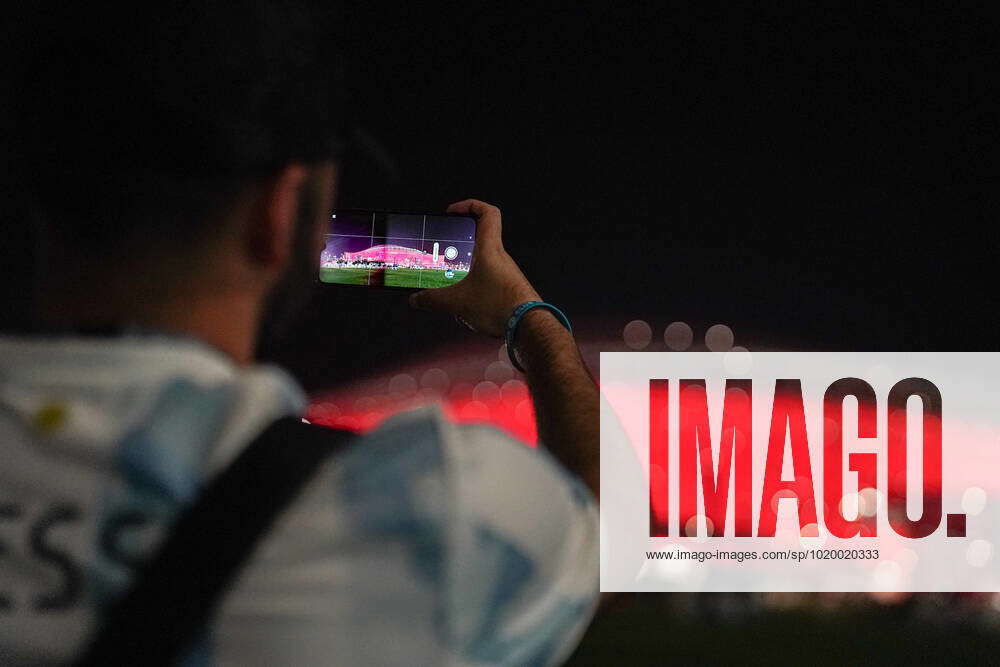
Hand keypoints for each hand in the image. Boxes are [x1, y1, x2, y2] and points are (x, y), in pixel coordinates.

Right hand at [409, 199, 539, 336]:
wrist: (528, 327)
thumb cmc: (499, 306)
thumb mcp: (457, 302)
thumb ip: (432, 300)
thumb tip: (416, 299)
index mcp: (489, 249)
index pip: (487, 213)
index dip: (469, 206)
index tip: (452, 213)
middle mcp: (500, 258)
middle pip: (481, 238)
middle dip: (459, 243)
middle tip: (443, 250)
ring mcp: (506, 274)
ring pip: (483, 262)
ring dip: (466, 268)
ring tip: (449, 280)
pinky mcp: (508, 290)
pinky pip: (488, 280)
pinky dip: (474, 285)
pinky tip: (464, 301)